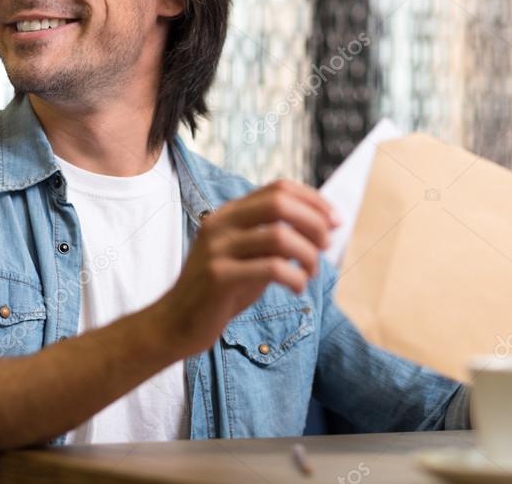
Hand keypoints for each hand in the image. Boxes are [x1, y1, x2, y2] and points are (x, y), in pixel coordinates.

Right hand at [156, 179, 339, 356]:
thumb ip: (272, 237)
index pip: (278, 188)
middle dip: (314, 223)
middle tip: (326, 246)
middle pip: (280, 203)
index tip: (335, 220)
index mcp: (229, 213)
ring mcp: (218, 249)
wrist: (176, 323)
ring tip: (310, 272)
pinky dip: (295, 278)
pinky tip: (297, 287)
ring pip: (280, 237)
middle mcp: (221, 223)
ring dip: (308, 255)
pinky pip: (271, 268)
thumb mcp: (246, 255)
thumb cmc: (220, 291)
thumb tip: (322, 226)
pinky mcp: (219, 276)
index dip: (314, 200)